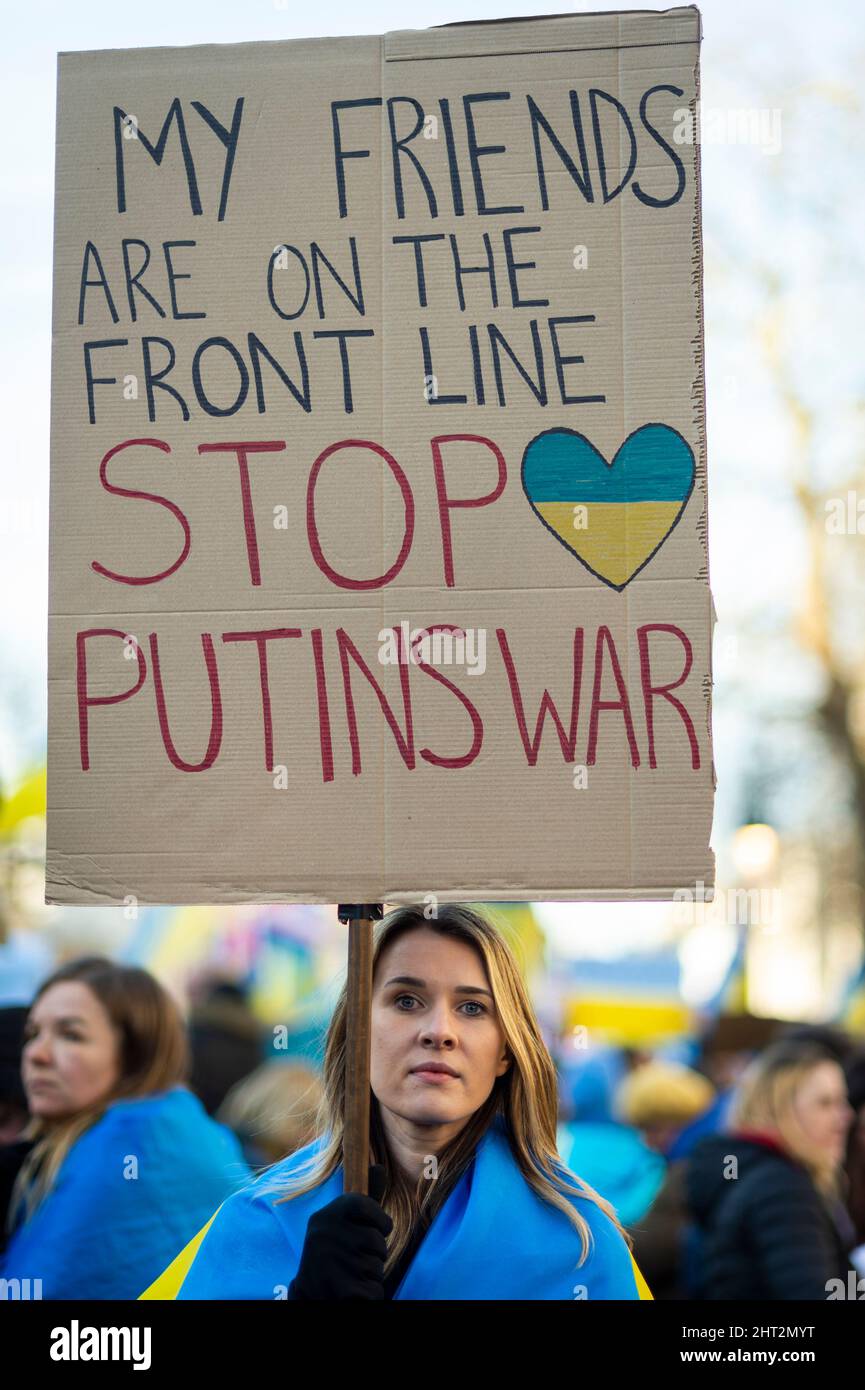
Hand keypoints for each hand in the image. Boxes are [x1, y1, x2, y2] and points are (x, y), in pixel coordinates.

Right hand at [288, 1164, 392, 1299]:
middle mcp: (323, 1237)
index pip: (364, 1204)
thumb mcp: (342, 1223)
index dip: (379, 1219)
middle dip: (376, 1253)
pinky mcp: (339, 1291)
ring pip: (377, 1266)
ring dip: (371, 1274)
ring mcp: (330, 1264)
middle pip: (377, 1240)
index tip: (377, 1229)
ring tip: (352, 1274)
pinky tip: (353, 1291)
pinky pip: (375, 1290)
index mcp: (324, 1217)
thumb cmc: (334, 1253)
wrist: (310, 1293)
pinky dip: (370, 1292)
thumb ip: (364, 1200)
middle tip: (356, 1258)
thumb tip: (380, 1166)